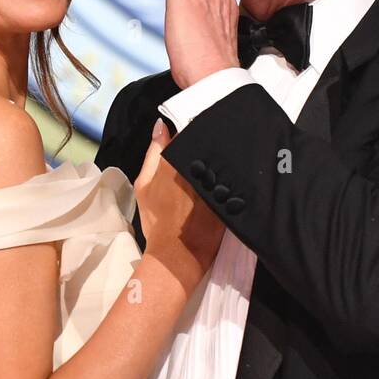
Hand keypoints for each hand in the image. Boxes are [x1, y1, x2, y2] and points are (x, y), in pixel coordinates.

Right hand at [134, 118, 224, 291]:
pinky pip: (235, 173)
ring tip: (225, 151)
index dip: (195, 125)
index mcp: (176, 158)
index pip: (191, 129)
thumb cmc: (156, 219)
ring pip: (224, 155)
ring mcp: (217, 178)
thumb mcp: (144, 184)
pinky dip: (234, 169)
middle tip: (211, 137)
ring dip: (224, 152)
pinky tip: (234, 170)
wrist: (177, 253)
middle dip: (211, 136)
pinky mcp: (231, 192)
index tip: (197, 126)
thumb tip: (161, 124)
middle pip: (211, 140)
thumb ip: (153, 152)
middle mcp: (200, 165)